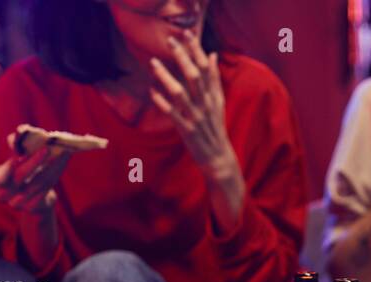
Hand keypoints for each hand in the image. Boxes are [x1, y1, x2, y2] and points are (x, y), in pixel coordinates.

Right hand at [0, 145, 71, 216]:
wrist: (36, 200)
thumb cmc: (25, 173)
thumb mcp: (18, 158)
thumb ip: (17, 145)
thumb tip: (20, 131)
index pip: (0, 174)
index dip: (8, 166)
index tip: (18, 156)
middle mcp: (4, 193)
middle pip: (20, 176)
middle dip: (34, 161)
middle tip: (47, 148)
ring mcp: (17, 203)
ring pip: (37, 183)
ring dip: (51, 167)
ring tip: (62, 153)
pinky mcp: (32, 209)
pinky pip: (46, 191)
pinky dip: (55, 175)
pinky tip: (62, 163)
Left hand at [149, 34, 240, 186]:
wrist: (219, 158)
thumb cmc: (215, 128)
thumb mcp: (218, 102)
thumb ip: (214, 78)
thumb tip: (212, 54)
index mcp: (213, 96)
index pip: (206, 68)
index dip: (196, 50)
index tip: (186, 33)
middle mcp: (206, 104)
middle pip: (194, 76)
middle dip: (182, 57)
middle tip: (170, 40)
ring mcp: (196, 117)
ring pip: (181, 93)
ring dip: (166, 77)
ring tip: (153, 63)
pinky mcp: (187, 131)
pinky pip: (173, 114)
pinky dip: (162, 102)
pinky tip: (152, 91)